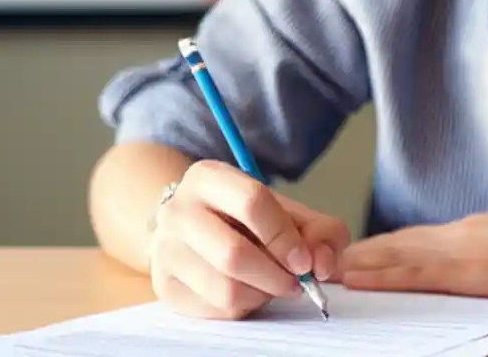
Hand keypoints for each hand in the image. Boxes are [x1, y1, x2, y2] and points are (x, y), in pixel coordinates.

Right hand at [149, 160, 349, 319]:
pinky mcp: (164, 285)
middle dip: (276, 276)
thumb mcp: (284, 211)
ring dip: (262, 296)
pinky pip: (215, 310)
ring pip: (226, 289)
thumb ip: (319, 231)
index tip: (304, 260)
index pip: (252, 202)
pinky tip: (246, 291)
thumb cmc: (243, 219)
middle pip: (234, 254)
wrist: (188, 230)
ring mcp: (165, 249)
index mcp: (208, 177)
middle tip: (294, 282)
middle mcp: (178, 210)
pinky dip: (243, 307)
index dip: (286, 237)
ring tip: (270, 285)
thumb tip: (323, 264)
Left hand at [339, 214, 487, 301]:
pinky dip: (379, 275)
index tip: (358, 252)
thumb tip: (484, 268)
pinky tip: (356, 279)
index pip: (418, 238)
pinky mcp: (467, 269)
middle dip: (363, 253)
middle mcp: (460, 233)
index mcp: (475, 230)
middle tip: (327, 260)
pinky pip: (412, 273)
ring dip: (360, 263)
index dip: (385, 246)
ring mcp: (461, 249)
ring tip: (328, 270)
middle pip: (398, 243)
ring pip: (396, 255)